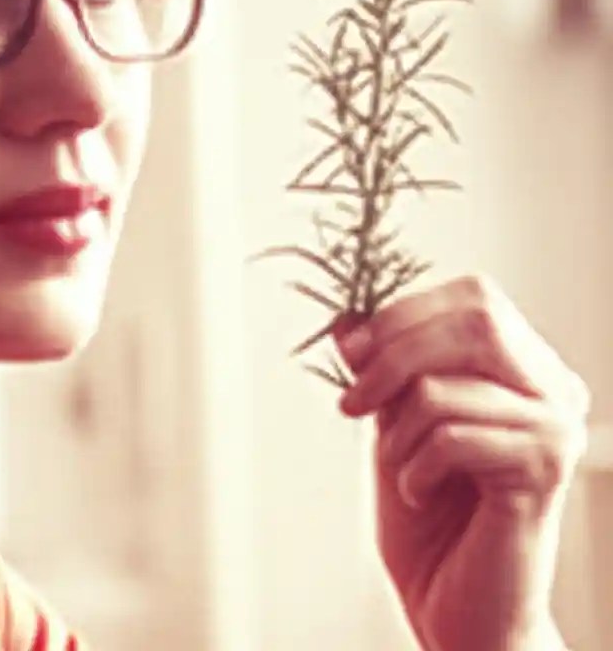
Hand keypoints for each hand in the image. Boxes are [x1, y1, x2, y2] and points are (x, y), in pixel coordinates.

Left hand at [334, 275, 586, 650]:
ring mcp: (558, 428)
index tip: (349, 350)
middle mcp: (555, 389)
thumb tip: (347, 319)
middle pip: (472, 321)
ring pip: (445, 387)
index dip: (403, 313)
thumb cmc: (428, 519)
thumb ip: (382, 370)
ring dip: (397, 433)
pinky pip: (451, 438)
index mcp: (526, 369)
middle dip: (392, 356)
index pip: (473, 297)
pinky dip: (414, 469)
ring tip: (403, 471)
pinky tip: (422, 496)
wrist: (456, 606)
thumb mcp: (393, 426)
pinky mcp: (546, 471)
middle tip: (352, 404)